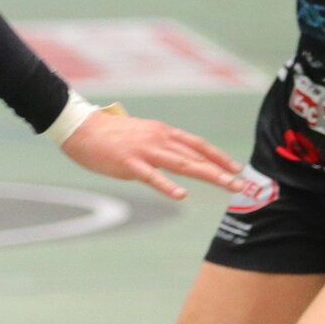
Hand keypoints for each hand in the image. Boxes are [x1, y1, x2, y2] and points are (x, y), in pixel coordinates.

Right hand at [60, 108, 243, 200]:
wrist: (81, 128)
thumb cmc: (109, 135)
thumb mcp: (141, 135)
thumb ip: (158, 146)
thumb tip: (171, 159)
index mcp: (163, 132)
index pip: (198, 144)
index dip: (219, 156)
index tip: (237, 168)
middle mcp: (159, 139)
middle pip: (197, 156)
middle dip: (222, 170)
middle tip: (243, 184)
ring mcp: (145, 151)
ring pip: (183, 164)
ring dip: (209, 175)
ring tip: (228, 185)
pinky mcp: (129, 163)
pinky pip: (152, 176)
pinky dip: (168, 186)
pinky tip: (182, 195)